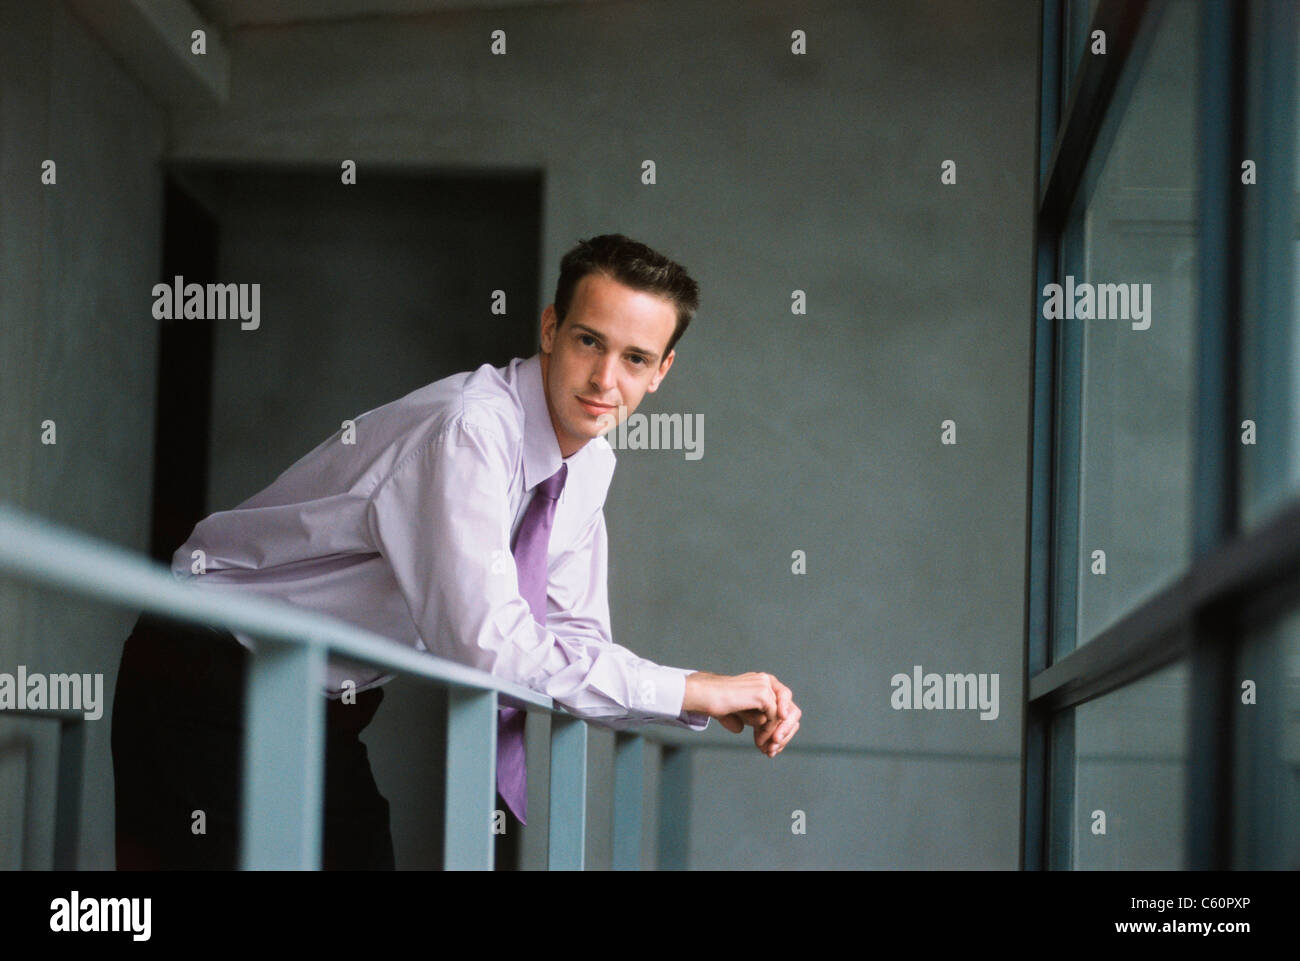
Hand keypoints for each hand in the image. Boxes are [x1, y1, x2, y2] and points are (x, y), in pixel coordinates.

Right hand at [683, 671, 800, 757]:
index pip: (783, 705)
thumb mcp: (738, 711)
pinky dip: (768, 732)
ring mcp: (766, 685)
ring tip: (764, 748)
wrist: (703, 696)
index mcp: (762, 682)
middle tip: (772, 750)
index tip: (770, 744)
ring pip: (782, 716)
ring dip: (774, 735)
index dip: (779, 726)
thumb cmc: (714, 702)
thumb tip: (747, 728)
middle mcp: (766, 680)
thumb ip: (750, 716)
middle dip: (783, 732)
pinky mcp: (763, 694)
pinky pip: (774, 718)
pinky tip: (758, 741)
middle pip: (790, 709)